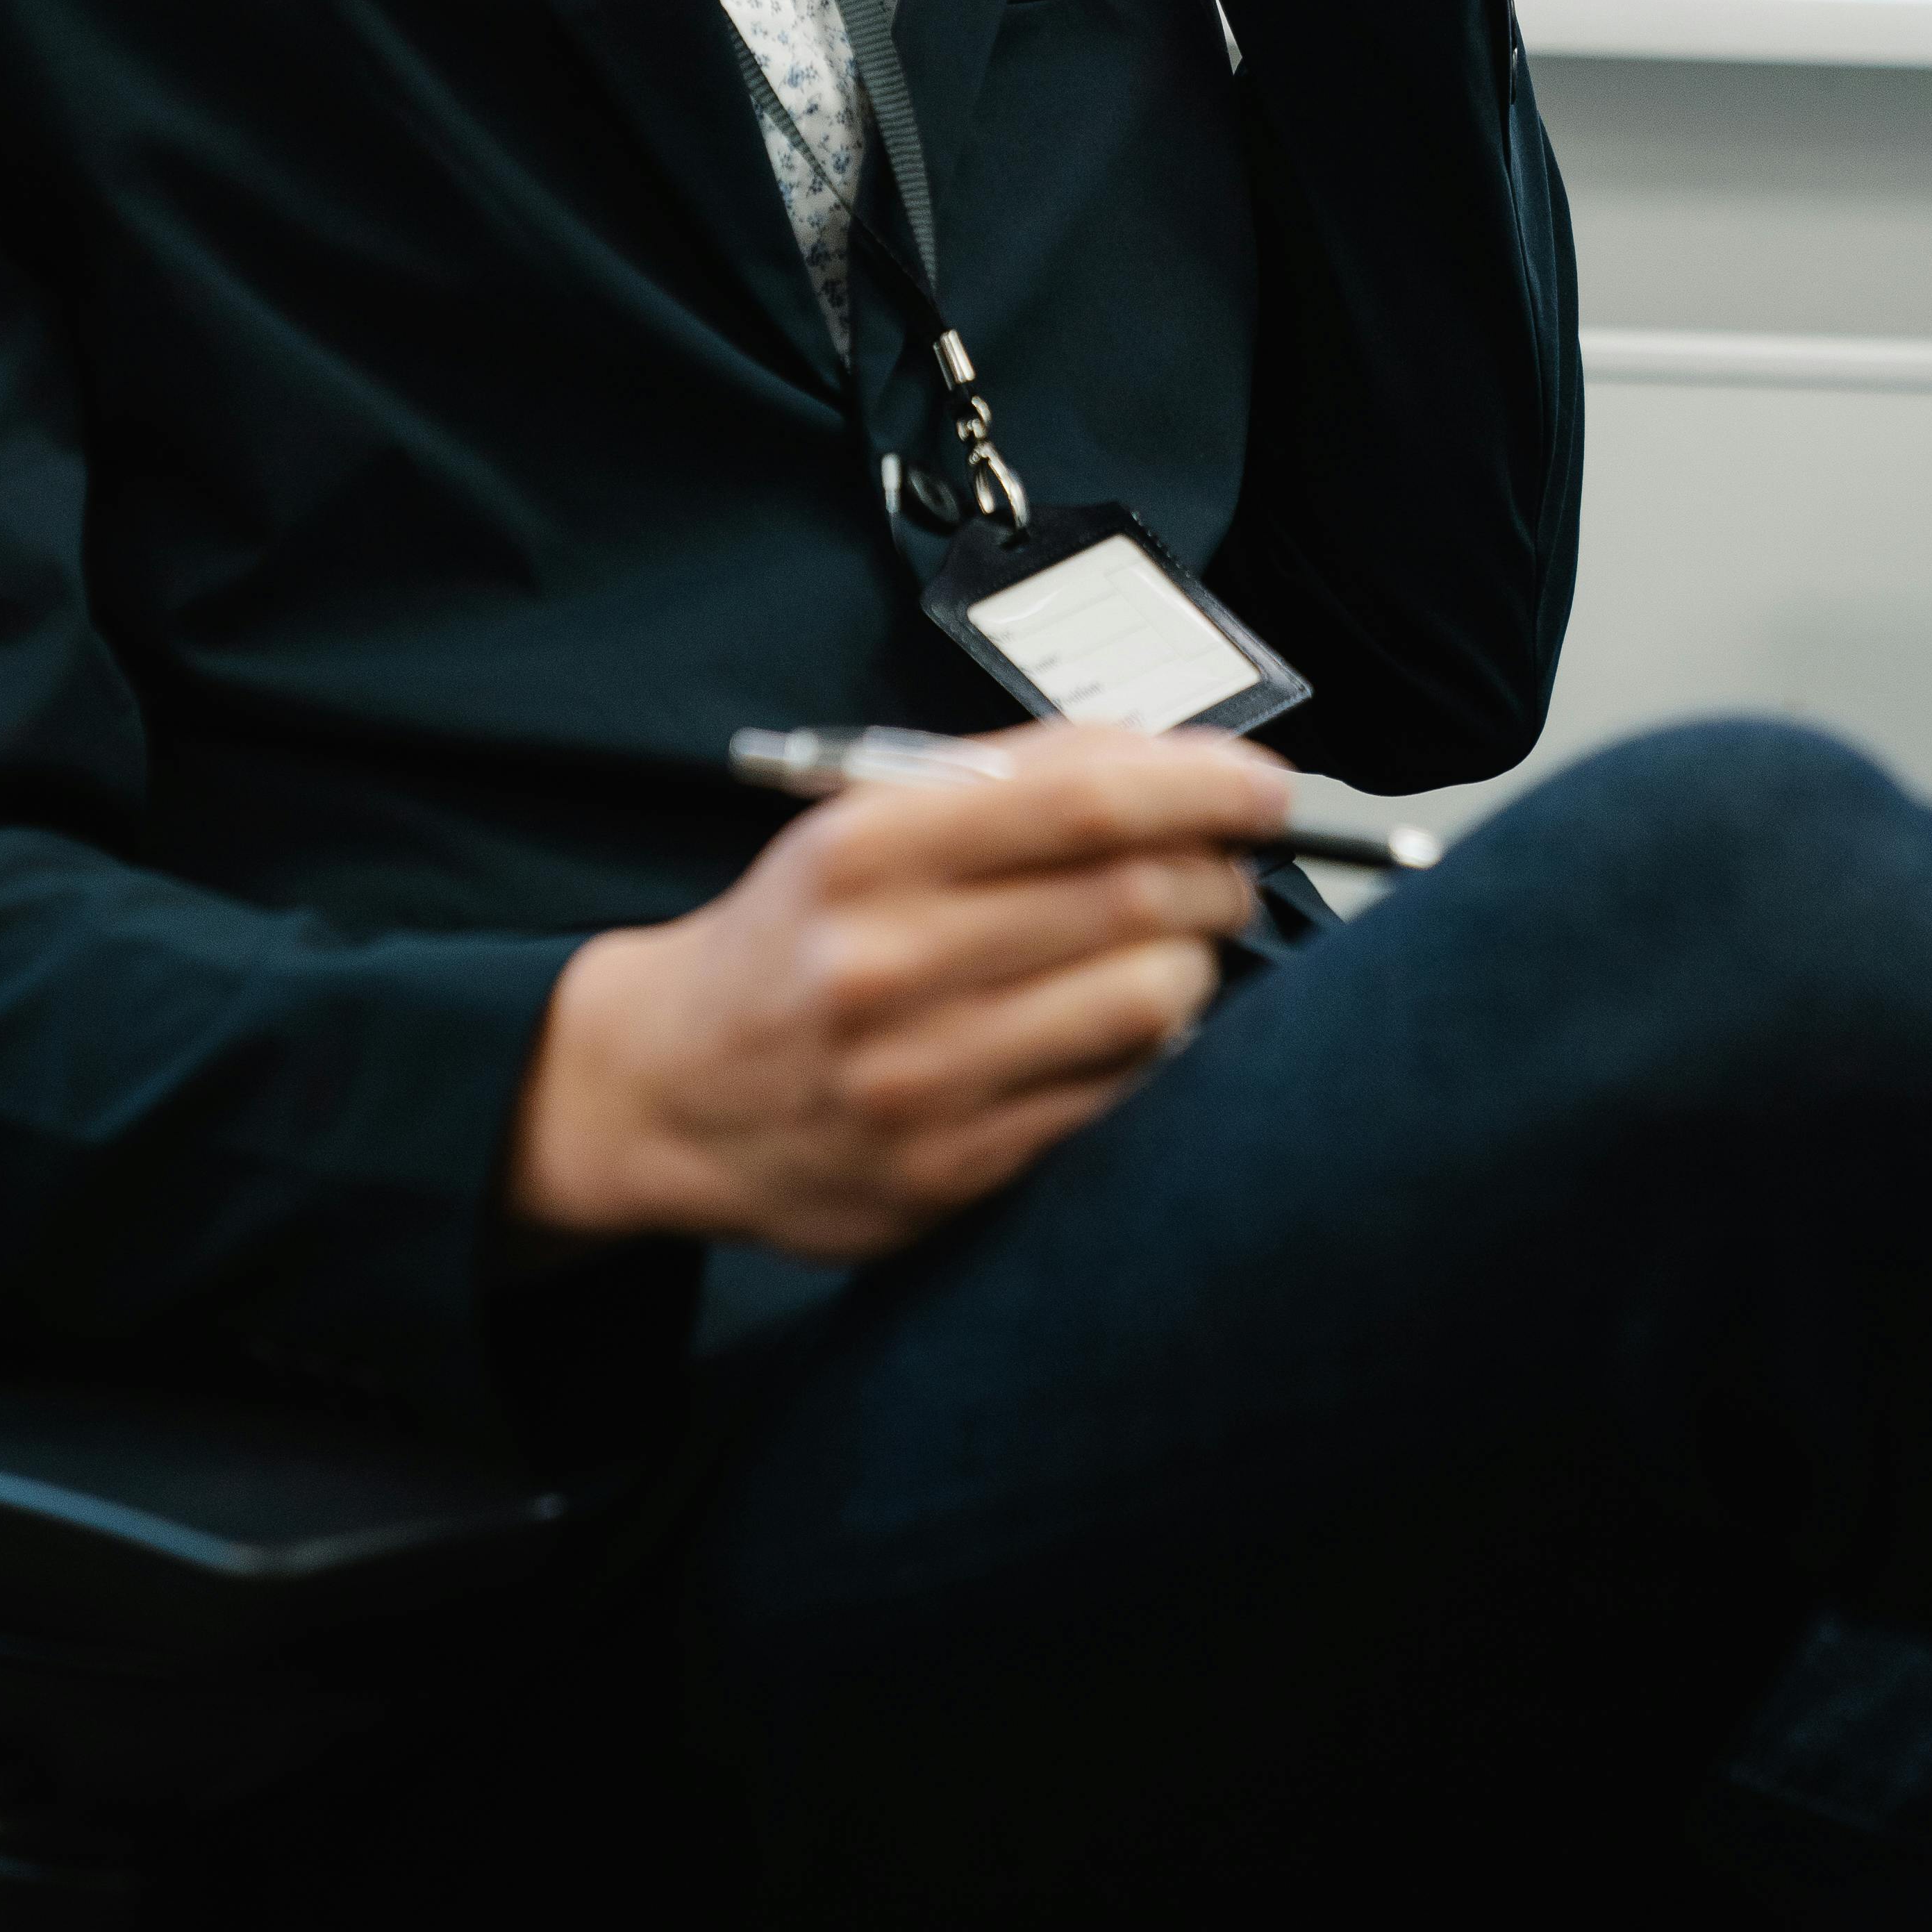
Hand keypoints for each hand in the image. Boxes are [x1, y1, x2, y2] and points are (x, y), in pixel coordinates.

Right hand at [502, 724, 1294, 1255]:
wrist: (666, 1087)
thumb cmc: (792, 936)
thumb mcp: (859, 824)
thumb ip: (1006, 781)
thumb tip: (1167, 759)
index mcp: (866, 851)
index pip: (1085, 801)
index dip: (1202, 787)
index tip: (1264, 788)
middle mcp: (888, 963)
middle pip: (1133, 900)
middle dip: (1215, 876)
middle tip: (1227, 871)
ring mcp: (919, 1079)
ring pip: (1144, 1005)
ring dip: (1195, 966)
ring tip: (1175, 950)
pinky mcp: (948, 1172)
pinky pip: (1111, 1098)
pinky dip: (1146, 1051)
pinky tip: (1122, 1026)